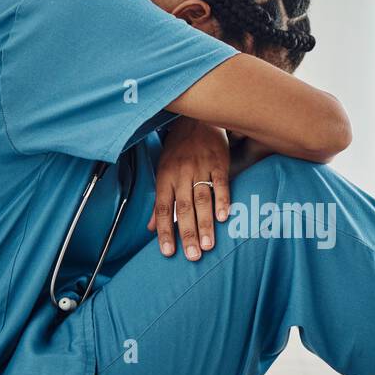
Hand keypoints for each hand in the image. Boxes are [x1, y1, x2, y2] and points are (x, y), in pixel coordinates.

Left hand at [148, 117, 229, 260]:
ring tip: (208, 245)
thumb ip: (160, 202)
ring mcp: (200, 168)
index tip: (168, 252)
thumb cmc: (179, 148)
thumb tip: (151, 228)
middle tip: (192, 256)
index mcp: (165, 178)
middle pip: (184, 208)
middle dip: (187, 233)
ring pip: (202, 199)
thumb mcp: (163, 171)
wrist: (196, 119)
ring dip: (205, 224)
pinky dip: (222, 200)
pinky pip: (220, 183)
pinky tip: (224, 217)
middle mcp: (181, 174)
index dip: (165, 231)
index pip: (164, 209)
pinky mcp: (218, 162)